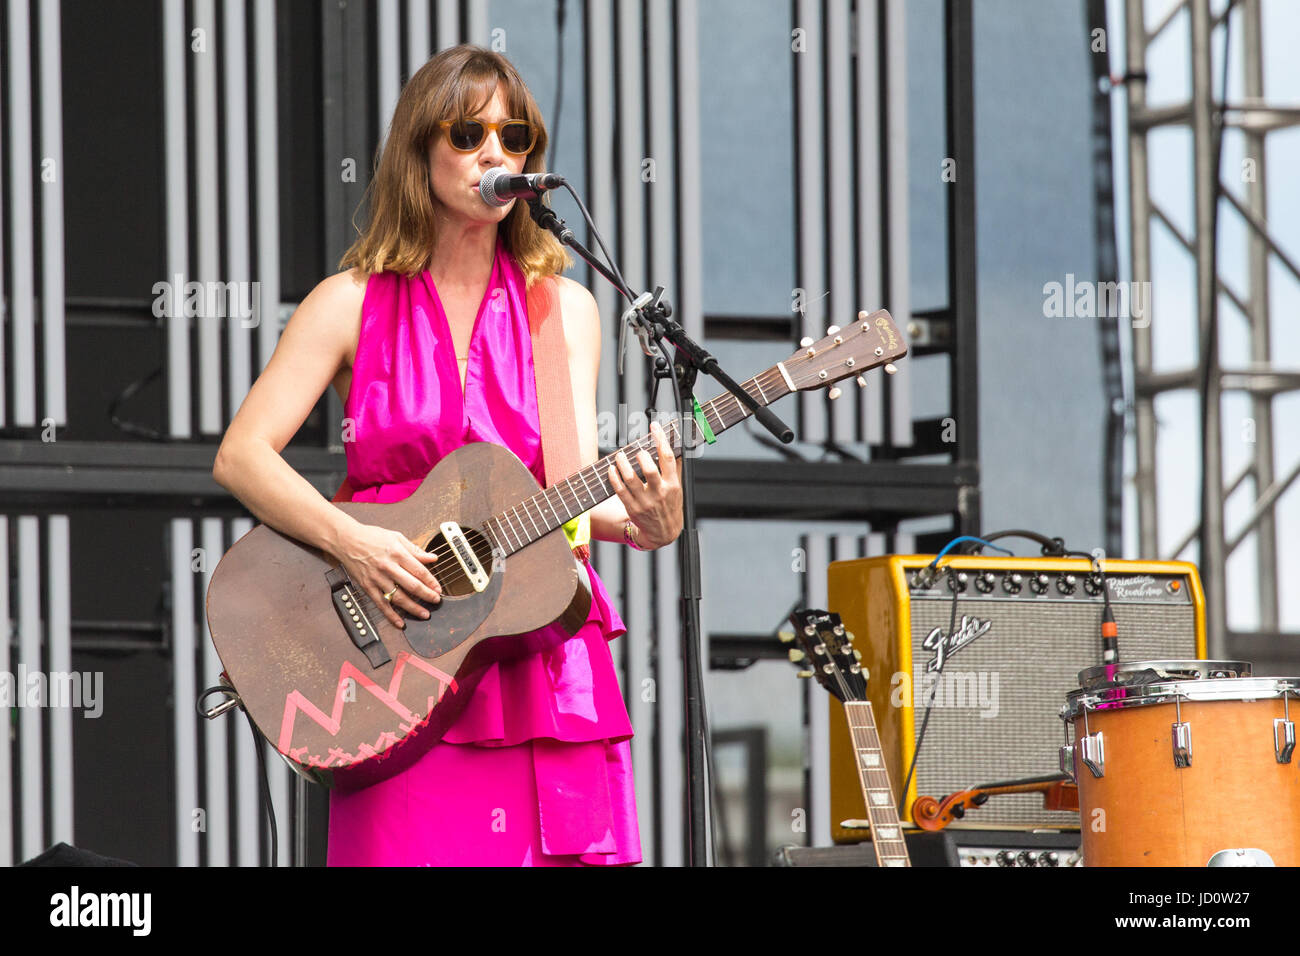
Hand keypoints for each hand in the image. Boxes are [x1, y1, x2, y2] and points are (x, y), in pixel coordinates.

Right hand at [332, 521, 441, 629]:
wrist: (346, 540)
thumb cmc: (371, 537)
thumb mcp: (396, 537)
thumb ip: (415, 550)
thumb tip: (432, 557)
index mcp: (397, 553)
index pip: (419, 570)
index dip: (431, 581)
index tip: (438, 589)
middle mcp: (388, 567)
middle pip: (411, 585)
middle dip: (426, 595)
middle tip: (436, 601)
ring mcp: (377, 578)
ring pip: (398, 597)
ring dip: (412, 608)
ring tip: (424, 614)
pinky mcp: (367, 586)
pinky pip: (381, 604)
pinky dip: (391, 615)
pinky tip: (400, 622)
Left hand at [608, 421, 682, 549]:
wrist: (663, 533)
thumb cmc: (670, 506)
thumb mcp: (677, 487)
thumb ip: (675, 467)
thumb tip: (674, 444)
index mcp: (672, 485)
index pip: (667, 457)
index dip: (661, 439)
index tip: (654, 426)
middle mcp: (659, 493)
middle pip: (648, 469)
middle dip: (641, 455)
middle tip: (637, 451)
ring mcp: (644, 501)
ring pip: (630, 478)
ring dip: (623, 463)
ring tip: (620, 455)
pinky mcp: (632, 508)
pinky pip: (619, 490)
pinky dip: (614, 477)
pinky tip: (612, 468)